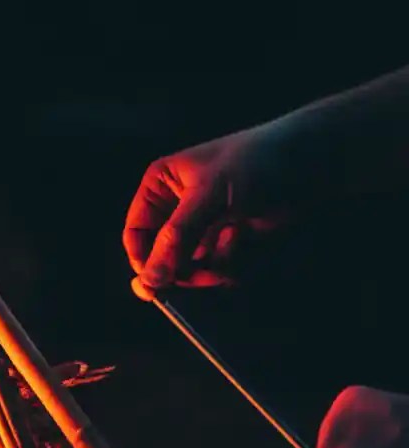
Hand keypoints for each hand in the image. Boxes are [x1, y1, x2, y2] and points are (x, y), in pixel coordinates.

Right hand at [122, 124, 297, 293]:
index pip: (136, 233)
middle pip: (161, 255)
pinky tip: (243, 236)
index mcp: (161, 186)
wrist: (311, 161)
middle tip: (202, 275)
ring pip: (189, 266)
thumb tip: (147, 279)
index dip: (142, 260)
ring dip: (209, 267)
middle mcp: (177, 207)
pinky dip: (229, 261)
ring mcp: (204, 225)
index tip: (154, 285)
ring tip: (232, 245)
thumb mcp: (209, 196)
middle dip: (182, 268)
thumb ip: (176, 238)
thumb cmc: (255, 163)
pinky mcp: (229, 238)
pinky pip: (216, 266)